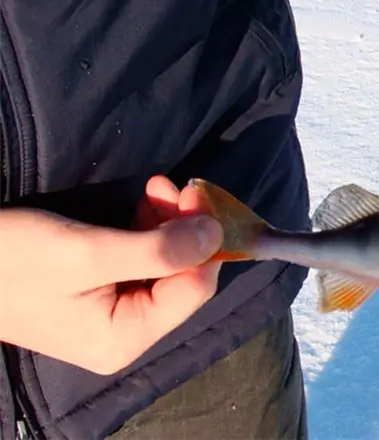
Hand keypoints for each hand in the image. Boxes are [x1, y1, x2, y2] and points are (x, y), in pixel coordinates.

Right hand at [0, 176, 223, 374]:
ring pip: (165, 264)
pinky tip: (144, 202)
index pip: (194, 288)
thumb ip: (158, 248)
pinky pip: (141, 261)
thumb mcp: (88, 253)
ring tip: (157, 186)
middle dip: (185, 227)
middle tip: (174, 184)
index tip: (198, 193)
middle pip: (182, 276)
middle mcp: (127, 332)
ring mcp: (114, 314)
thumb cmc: (14, 260)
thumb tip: (216, 234)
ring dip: (168, 222)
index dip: (206, 240)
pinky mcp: (102, 293)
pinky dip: (147, 229)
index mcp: (127, 336)